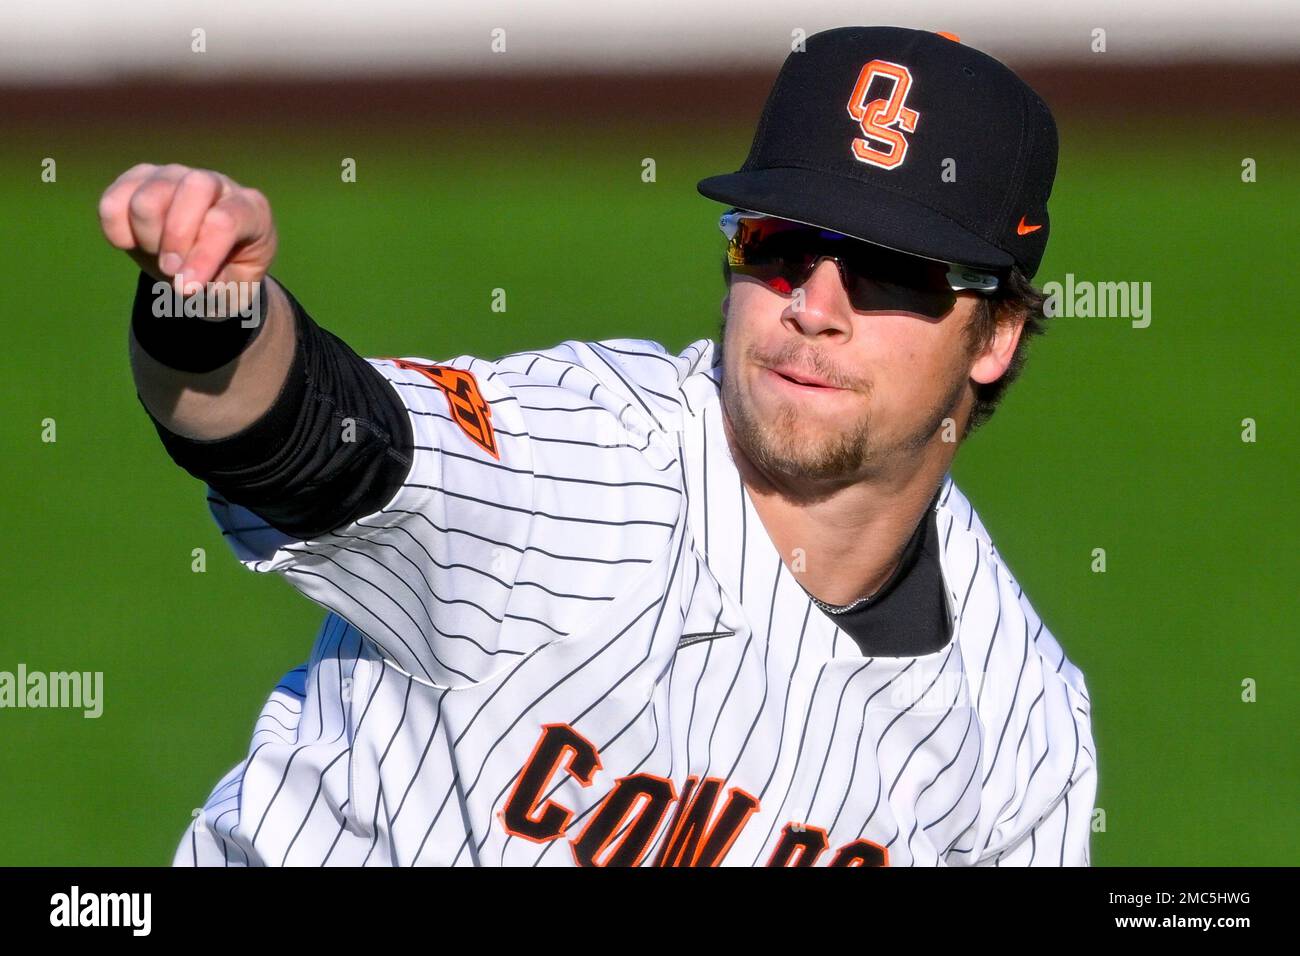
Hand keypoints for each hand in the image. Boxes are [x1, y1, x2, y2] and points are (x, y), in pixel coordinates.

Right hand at [98, 163, 277, 296]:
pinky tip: (136, 245)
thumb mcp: (234, 290)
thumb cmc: (227, 278)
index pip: (224, 222)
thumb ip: (215, 284)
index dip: (202, 256)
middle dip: (174, 240)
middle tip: (172, 271)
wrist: (206, 267)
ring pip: (146, 199)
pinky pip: (112, 203)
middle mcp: (214, 182)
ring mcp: (174, 175)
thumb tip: (180, 279)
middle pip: (189, 191)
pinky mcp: (137, 180)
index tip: (186, 288)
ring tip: (160, 256)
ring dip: (148, 240)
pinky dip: (118, 233)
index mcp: (250, 208)